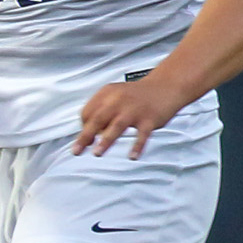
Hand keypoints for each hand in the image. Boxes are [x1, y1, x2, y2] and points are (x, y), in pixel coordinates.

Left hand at [72, 77, 189, 158]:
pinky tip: (132, 156)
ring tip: (97, 153)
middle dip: (85, 136)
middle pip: (97, 119)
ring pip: (117, 126)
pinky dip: (137, 146)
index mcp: (107, 93)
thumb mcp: (115, 96)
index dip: (84, 127)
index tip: (84, 140)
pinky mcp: (149, 118)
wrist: (165, 86)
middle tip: (77, 151)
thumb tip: (90, 135)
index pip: (88, 112)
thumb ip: (101, 112)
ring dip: (105, 141)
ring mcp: (134, 109)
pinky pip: (142, 134)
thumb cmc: (136, 95)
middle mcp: (118, 100)